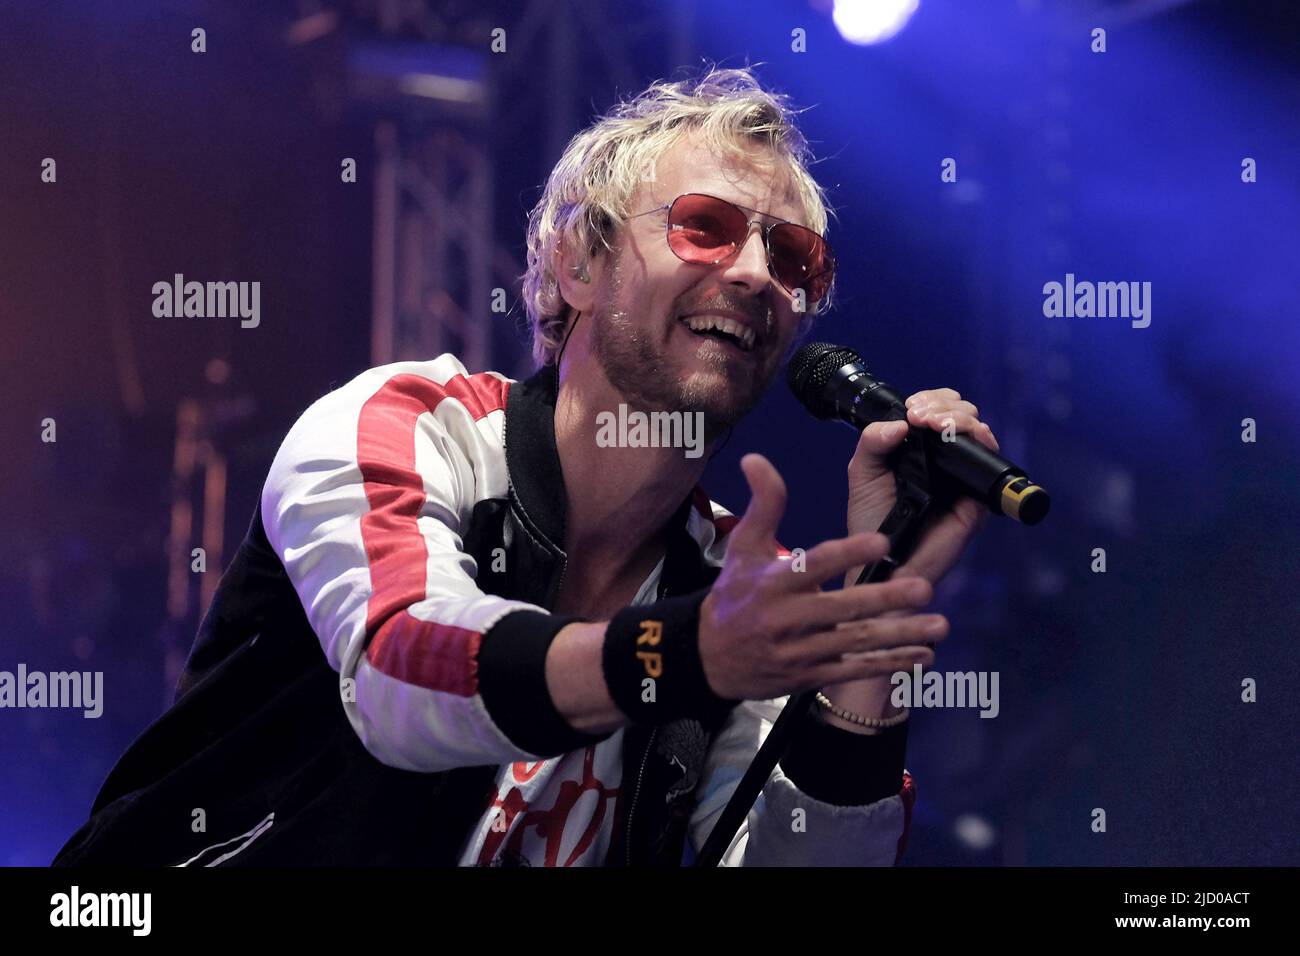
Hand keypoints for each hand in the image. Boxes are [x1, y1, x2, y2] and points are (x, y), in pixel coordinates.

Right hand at [698, 454, 948, 701]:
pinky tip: (923, 656)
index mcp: (775, 582)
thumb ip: (763, 503)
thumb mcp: (744, 546)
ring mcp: (801, 651)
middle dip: (886, 599)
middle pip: (843, 608)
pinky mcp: (811, 676)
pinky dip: (891, 664)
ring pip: (856, 642)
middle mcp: (787, 619)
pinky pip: (856, 670)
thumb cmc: (734, 594)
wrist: (709, 657)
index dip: (848, 553)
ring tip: (938, 625)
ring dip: (900, 635)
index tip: (882, 540)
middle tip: (925, 586)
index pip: (815, 564)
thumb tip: (756, 457)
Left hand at [845, 388, 999, 585]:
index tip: (911, 408)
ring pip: (979, 433)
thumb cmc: (871, 520)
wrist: (881, 559)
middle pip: (962, 415)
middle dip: (944, 406)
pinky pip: (989, 467)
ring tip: (932, 424)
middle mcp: (946, 461)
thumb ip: (872, 442)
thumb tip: (899, 422)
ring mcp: (964, 479)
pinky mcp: (976, 499)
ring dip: (959, 418)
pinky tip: (954, 438)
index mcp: (921, 450)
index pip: (938, 411)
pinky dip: (979, 444)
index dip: (930, 400)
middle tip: (919, 416)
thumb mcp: (863, 472)